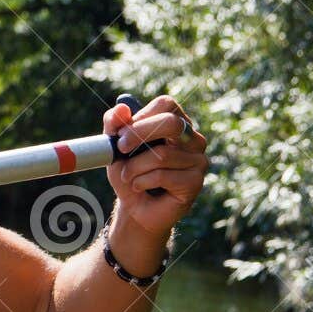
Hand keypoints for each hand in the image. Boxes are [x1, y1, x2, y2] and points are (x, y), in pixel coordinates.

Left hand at [103, 95, 208, 237]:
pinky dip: (142, 181)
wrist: (134, 208)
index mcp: (176, 123)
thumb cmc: (129, 172)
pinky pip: (164, 176)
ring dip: (134, 167)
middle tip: (119, 149)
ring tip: (127, 176)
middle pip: (172, 123)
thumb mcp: (115, 147)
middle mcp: (193, 139)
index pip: (166, 104)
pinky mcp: (195, 182)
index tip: (121, 132)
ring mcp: (198, 160)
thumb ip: (114, 125)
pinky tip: (139, 186)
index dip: (142, 116)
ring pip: (162, 155)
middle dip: (139, 134)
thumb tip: (121, 107)